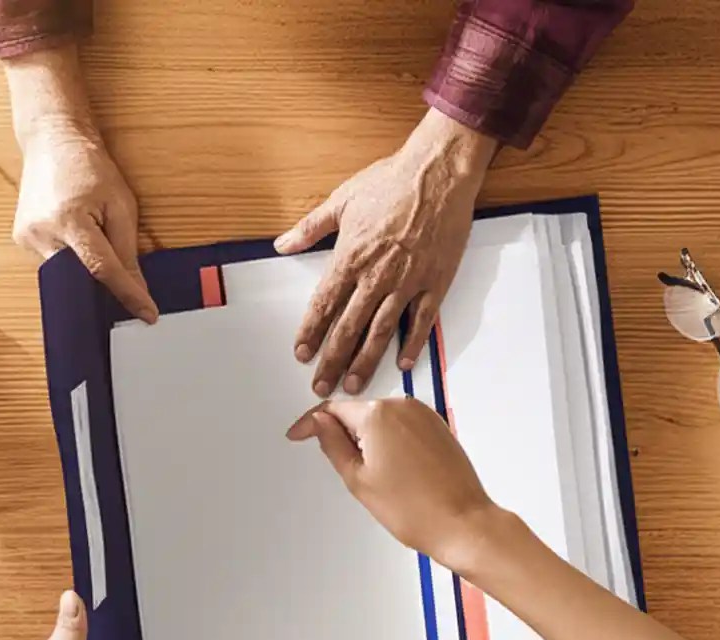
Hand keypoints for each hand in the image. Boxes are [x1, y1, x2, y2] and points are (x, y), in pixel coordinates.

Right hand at [5, 46, 157, 322]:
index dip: (128, 295)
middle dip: (103, 287)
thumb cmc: (90, 167)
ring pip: (66, 276)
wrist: (52, 141)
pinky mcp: (20, 239)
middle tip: (127, 292)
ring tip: (97, 244)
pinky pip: (53, 265)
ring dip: (86, 272)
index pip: (103, 270)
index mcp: (70, 220)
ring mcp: (26, 238)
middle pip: (80, 279)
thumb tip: (138, 289)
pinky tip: (78, 240)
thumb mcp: (121, 205)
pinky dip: (71, 262)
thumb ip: (128, 251)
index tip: (147, 315)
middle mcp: (41, 232)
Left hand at [274, 109, 495, 396]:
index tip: (301, 354)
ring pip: (382, 331)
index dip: (311, 332)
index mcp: (351, 256)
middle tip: (321, 386)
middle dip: (332, 359)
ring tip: (353, 384)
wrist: (438, 173)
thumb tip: (282, 244)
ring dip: (365, 361)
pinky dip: (413, 344)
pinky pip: (422, 321)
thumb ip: (310, 228)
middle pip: (349, 327)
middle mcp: (377, 274)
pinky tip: (403, 364)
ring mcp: (408, 281)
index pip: (324, 304)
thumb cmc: (391, 181)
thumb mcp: (342, 200)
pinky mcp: (435, 282)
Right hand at [285, 397, 502, 570]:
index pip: (332, 409)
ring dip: (370, 439)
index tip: (298, 434)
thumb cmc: (415, 509)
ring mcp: (425, 415)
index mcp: (378, 414)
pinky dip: (393, 442)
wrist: (462, 524)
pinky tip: (397, 472)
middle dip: (345, 434)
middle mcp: (403, 406)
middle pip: (359, 413)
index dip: (311, 423)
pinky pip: (404, 426)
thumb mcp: (358, 479)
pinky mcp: (439, 427)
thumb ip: (333, 443)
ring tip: (379, 479)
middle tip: (347, 471)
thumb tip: (320, 422)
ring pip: (382, 419)